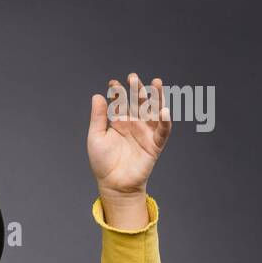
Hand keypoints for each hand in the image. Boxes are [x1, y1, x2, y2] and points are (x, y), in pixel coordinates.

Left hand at [87, 74, 171, 196]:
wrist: (113, 184)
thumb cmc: (103, 163)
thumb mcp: (96, 137)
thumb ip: (98, 117)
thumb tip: (97, 96)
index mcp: (120, 121)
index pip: (121, 102)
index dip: (118, 92)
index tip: (113, 84)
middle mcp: (135, 124)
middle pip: (139, 102)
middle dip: (137, 89)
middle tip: (133, 78)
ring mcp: (146, 133)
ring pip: (154, 111)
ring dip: (156, 98)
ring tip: (156, 83)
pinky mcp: (155, 144)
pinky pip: (163, 132)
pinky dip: (165, 122)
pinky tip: (164, 111)